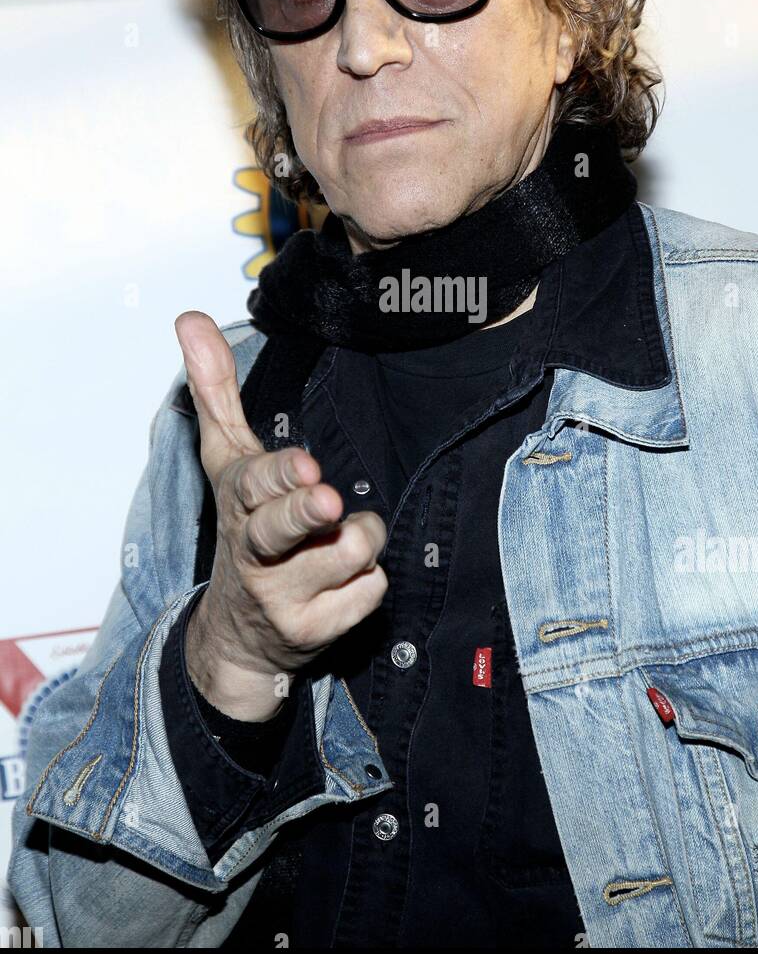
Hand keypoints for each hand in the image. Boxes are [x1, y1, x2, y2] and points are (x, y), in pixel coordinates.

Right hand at [174, 311, 387, 719]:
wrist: (239, 636)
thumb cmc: (244, 528)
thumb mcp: (227, 462)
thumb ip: (216, 391)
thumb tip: (190, 318)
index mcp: (237, 503)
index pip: (254, 484)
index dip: (279, 476)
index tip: (305, 466)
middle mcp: (254, 551)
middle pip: (282, 528)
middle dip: (305, 513)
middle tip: (326, 501)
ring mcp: (283, 596)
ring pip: (350, 552)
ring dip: (361, 541)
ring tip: (337, 543)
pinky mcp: (315, 632)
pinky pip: (371, 591)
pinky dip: (368, 583)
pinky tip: (342, 583)